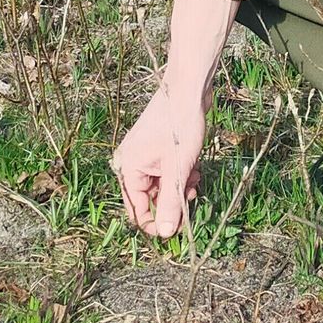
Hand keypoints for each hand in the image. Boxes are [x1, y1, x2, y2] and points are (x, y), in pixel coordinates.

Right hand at [112, 80, 206, 237]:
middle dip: (173, 201)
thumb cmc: (180, 125)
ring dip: (179, 188)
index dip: (158, 223)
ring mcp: (145, 154)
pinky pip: (167, 171)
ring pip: (162, 185)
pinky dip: (180, 174)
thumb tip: (166, 234)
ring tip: (194, 177)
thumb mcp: (177, 168)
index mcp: (128, 169)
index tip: (179, 228)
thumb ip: (170, 202)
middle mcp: (132, 162)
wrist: (188, 88)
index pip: (138, 210)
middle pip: (151, 198)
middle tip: (192, 195)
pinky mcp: (158, 147)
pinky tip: (194, 167)